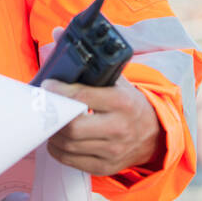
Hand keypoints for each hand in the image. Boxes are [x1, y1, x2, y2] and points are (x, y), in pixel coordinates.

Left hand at [40, 26, 163, 175]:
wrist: (154, 133)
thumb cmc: (128, 101)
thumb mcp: (115, 78)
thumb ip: (85, 59)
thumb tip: (57, 33)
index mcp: (121, 102)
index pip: (83, 97)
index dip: (60, 92)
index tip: (47, 86)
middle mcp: (119, 128)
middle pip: (73, 128)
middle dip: (55, 118)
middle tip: (47, 108)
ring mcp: (113, 151)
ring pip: (69, 146)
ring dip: (53, 134)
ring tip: (52, 122)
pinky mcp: (106, 167)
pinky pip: (71, 161)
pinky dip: (59, 149)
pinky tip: (59, 138)